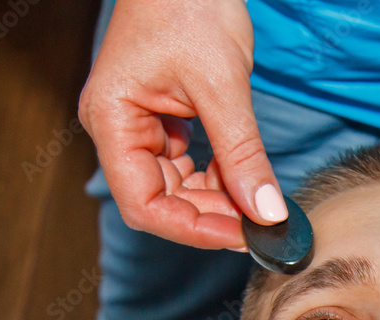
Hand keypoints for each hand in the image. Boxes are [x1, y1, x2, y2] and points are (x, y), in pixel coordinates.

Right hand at [79, 0, 286, 249]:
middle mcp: (119, 129)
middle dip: (212, 215)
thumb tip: (267, 211)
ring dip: (218, 198)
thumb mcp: (223, 85)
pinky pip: (189, 164)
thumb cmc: (189, 5)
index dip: (193, 229)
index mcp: (112, 121)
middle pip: (161, 200)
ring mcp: (141, 125)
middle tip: (260, 223)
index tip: (241, 237)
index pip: (144, 204)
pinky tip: (245, 177)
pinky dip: (218, 176)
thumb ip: (243, 153)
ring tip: (258, 201)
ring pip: (178, 186)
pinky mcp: (164, 119)